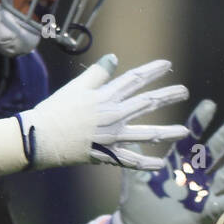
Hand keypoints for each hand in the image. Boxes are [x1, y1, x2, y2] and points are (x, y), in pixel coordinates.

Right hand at [0, 54, 189, 173]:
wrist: (38, 138)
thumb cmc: (55, 110)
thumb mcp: (76, 87)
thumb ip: (97, 74)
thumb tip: (113, 58)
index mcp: (105, 96)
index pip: (135, 79)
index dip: (152, 71)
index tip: (168, 65)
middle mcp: (113, 115)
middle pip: (147, 102)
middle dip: (168, 96)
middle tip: (185, 91)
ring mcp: (112, 136)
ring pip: (146, 133)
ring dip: (168, 131)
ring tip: (185, 131)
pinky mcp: (106, 154)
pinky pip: (130, 161)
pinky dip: (146, 164)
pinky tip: (161, 165)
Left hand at [112, 99, 223, 223]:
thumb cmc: (135, 203)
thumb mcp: (133, 178)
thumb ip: (134, 156)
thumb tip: (123, 131)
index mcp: (175, 164)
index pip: (190, 138)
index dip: (199, 123)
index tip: (210, 104)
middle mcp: (191, 174)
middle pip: (212, 151)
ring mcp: (200, 192)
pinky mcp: (203, 210)